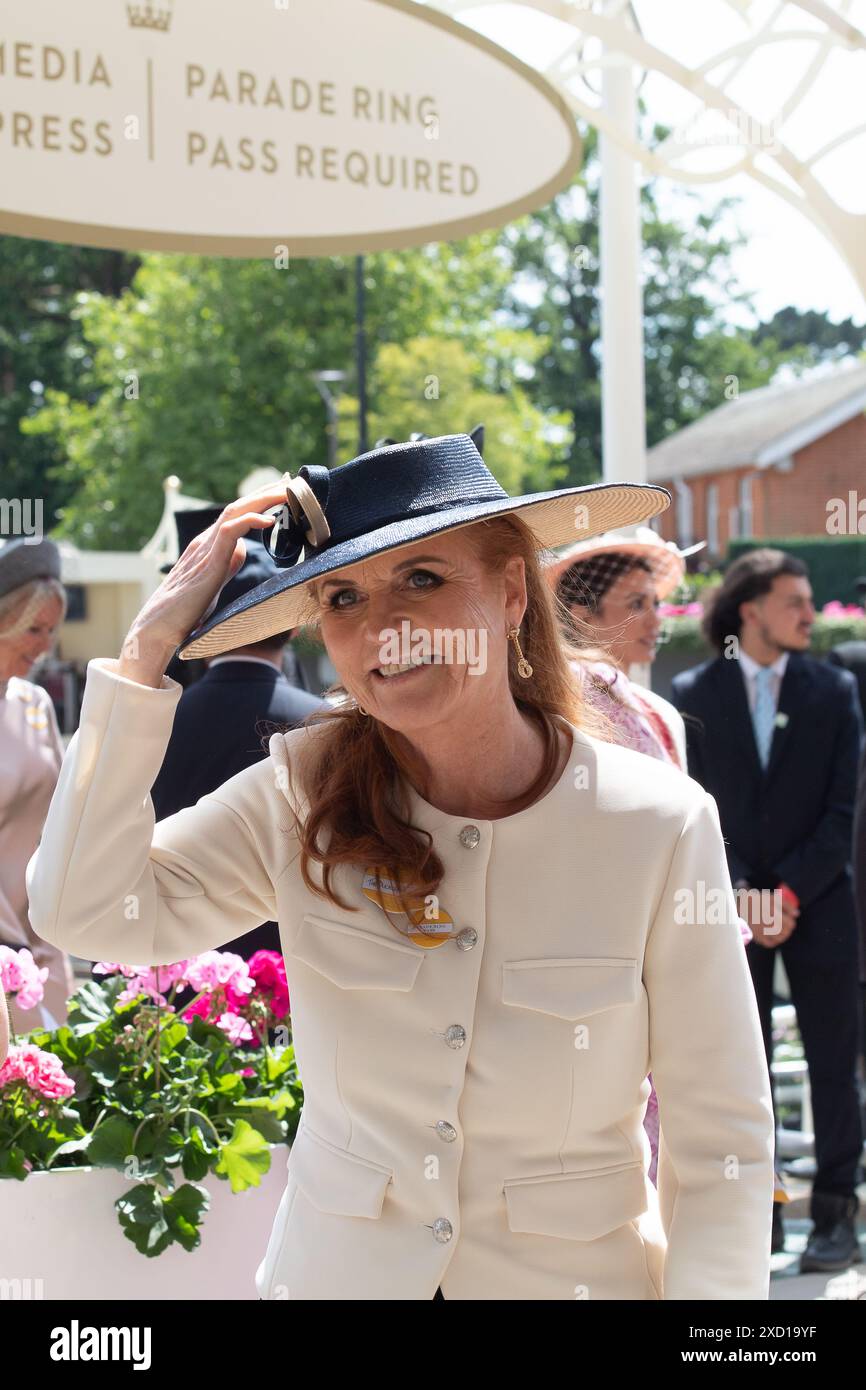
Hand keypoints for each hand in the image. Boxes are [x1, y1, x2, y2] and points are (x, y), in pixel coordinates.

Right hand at [118, 483, 289, 686]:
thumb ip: (228, 564)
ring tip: (286, 491)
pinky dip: (250, 520)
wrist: (159, 627)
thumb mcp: (214, 581)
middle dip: (266, 491)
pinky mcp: (208, 563)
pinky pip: (230, 531)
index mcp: (209, 545)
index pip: (238, 514)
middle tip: (291, 481)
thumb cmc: (185, 610)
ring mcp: (206, 549)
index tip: (283, 492)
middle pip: (239, 506)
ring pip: (235, 511)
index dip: (260, 500)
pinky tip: (269, 519)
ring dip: (262, 498)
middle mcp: (206, 541)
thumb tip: (243, 550)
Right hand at [754, 886, 799, 948]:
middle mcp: (767, 923)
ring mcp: (762, 931)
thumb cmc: (759, 900)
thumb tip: (797, 914)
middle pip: (786, 931)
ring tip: (783, 930)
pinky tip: (775, 936)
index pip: (790, 923)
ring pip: (780, 938)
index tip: (790, 918)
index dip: (792, 920)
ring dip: (784, 934)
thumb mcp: (773, 898)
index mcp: (772, 913)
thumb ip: (787, 905)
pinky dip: (775, 941)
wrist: (741, 905)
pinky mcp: (756, 937)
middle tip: (787, 924)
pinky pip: (770, 943)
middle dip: (789, 928)